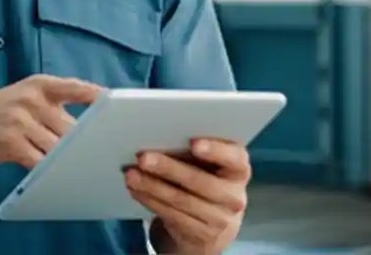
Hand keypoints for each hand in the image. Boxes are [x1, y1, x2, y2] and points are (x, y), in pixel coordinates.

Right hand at [0, 75, 103, 168]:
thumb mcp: (21, 98)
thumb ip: (51, 109)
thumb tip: (87, 131)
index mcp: (39, 85)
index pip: (78, 89)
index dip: (102, 99)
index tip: (121, 111)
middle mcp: (31, 99)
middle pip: (72, 127)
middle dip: (86, 144)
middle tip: (102, 156)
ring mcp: (21, 120)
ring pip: (59, 147)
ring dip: (68, 161)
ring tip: (80, 171)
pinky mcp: (11, 142)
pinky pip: (40, 161)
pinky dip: (50, 172)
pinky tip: (56, 177)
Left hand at [125, 138, 249, 253]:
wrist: (214, 224)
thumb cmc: (207, 179)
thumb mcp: (210, 165)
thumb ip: (195, 150)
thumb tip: (160, 136)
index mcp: (239, 170)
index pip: (234, 158)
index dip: (216, 151)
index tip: (194, 143)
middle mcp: (234, 196)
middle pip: (201, 182)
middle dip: (169, 168)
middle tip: (143, 157)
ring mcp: (220, 219)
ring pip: (181, 200)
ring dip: (152, 186)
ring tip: (131, 174)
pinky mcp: (201, 234)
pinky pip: (171, 215)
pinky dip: (150, 200)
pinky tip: (136, 190)